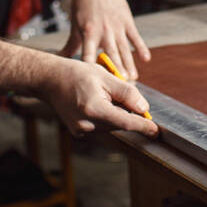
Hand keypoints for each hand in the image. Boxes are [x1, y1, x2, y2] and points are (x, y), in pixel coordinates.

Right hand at [40, 57, 157, 137]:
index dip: (143, 126)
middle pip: (119, 124)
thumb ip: (126, 93)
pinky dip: (106, 117)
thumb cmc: (76, 74)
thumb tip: (144, 108)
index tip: (156, 131)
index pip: (126, 122)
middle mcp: (86, 124)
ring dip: (116, 115)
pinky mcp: (79, 132)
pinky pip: (101, 127)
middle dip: (128, 114)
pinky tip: (96, 103)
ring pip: (111, 126)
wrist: (50, 79)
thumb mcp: (105, 77)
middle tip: (121, 95)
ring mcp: (81, 130)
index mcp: (94, 109)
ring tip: (103, 95)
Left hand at [60, 0, 151, 79]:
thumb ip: (72, 45)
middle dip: (116, 72)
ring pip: (124, 50)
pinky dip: (141, 48)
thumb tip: (60, 59)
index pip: (89, 55)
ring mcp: (117, 27)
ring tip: (133, 79)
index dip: (92, 69)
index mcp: (89, 33)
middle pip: (111, 56)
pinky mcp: (127, 21)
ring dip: (129, 65)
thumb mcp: (75, 25)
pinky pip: (135, 37)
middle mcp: (104, 32)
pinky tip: (146, 59)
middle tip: (120, 88)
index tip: (95, 83)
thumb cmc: (82, 5)